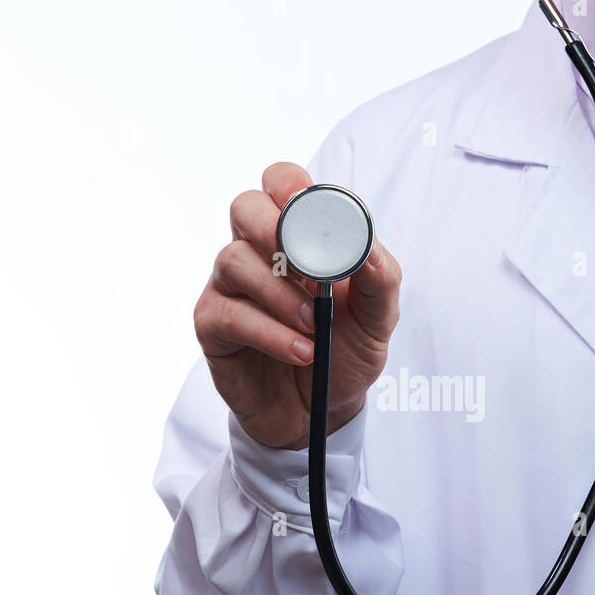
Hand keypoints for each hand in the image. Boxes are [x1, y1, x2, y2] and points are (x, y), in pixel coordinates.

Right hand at [195, 162, 401, 449]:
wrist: (322, 411)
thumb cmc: (344, 353)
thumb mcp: (378, 319)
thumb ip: (381, 279)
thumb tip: (369, 249)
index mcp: (297, 236)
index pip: (280, 183)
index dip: (291, 186)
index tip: (312, 213)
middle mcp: (257, 252)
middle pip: (244, 206)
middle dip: (275, 229)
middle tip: (310, 270)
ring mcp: (230, 287)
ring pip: (233, 260)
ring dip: (280, 293)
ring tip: (313, 326)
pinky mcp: (213, 326)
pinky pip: (228, 314)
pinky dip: (269, 332)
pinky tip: (300, 350)